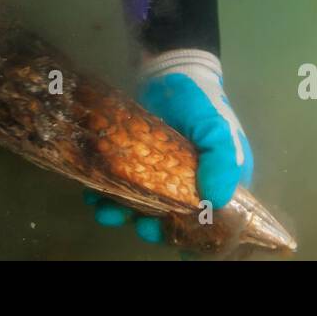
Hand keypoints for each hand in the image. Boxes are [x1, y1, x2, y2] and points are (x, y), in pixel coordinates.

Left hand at [86, 48, 252, 243]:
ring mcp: (159, 175)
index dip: (195, 238)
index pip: (212, 223)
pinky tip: (94, 196)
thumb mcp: (217, 129)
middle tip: (142, 226)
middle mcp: (190, 185)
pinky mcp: (134, 163)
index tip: (177, 244)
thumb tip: (213, 202)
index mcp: (219, 182)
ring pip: (142, 207)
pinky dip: (106, 195)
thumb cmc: (200, 102)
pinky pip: (119, 187)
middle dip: (155, 229)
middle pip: (173, 221)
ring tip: (108, 212)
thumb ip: (222, 162)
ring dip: (124, 214)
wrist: (167, 71)